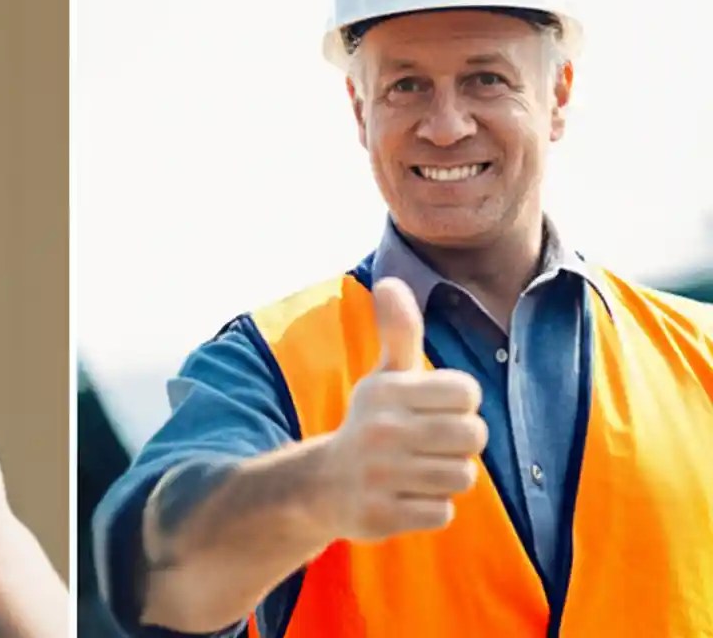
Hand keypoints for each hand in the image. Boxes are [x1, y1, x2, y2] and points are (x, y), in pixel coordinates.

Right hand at [319, 277, 487, 541]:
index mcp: (386, 391)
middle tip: (432, 445)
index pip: (467, 392)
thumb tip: (391, 281)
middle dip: (460, 444)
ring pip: (462, 476)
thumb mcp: (383, 377)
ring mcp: (379, 475)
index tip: (434, 410)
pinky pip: (442, 513)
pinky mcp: (380, 515)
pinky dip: (430, 508)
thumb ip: (399, 332)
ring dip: (446, 477)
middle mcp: (380, 430)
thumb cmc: (370, 424)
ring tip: (417, 471)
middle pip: (473, 435)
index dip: (460, 404)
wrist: (321, 485)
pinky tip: (405, 497)